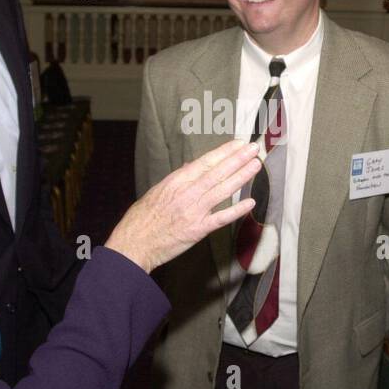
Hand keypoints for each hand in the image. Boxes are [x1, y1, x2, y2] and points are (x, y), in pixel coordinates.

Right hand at [106, 139, 260, 274]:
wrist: (133, 244)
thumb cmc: (141, 219)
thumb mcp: (157, 192)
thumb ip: (177, 179)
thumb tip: (191, 166)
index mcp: (175, 182)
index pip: (204, 162)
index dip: (223, 152)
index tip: (237, 144)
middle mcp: (186, 194)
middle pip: (216, 172)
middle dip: (237, 159)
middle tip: (253, 148)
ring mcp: (193, 212)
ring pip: (222, 190)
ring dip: (241, 177)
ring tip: (255, 165)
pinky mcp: (197, 230)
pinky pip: (221, 218)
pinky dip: (236, 210)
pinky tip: (250, 202)